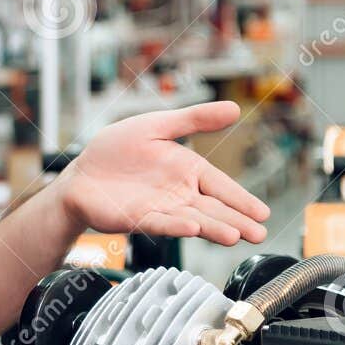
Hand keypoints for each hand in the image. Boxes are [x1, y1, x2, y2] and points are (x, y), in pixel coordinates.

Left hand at [55, 102, 270, 245]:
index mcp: (187, 170)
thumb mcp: (157, 125)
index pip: (221, 186)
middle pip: (214, 209)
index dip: (242, 199)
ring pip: (193, 220)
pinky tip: (192, 228)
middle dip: (238, 221)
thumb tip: (234, 108)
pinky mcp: (138, 219)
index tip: (262, 213)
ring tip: (235, 236)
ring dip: (214, 228)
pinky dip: (175, 226)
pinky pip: (160, 222)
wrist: (81, 173)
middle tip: (259, 233)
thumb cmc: (116, 150)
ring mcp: (161, 209)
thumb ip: (194, 119)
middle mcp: (179, 194)